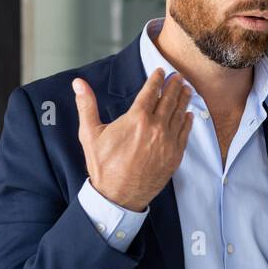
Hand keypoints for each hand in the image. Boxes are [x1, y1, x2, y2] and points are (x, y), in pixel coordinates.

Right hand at [73, 69, 193, 211]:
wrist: (118, 196)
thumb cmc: (103, 166)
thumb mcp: (90, 133)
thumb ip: (87, 105)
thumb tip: (78, 83)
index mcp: (136, 119)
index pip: (151, 92)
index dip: (156, 80)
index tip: (161, 72)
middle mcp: (155, 128)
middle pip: (169, 100)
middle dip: (174, 86)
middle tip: (178, 77)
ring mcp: (167, 142)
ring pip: (179, 114)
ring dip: (184, 100)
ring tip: (187, 89)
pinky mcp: (174, 156)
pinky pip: (184, 133)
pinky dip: (187, 122)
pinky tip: (189, 115)